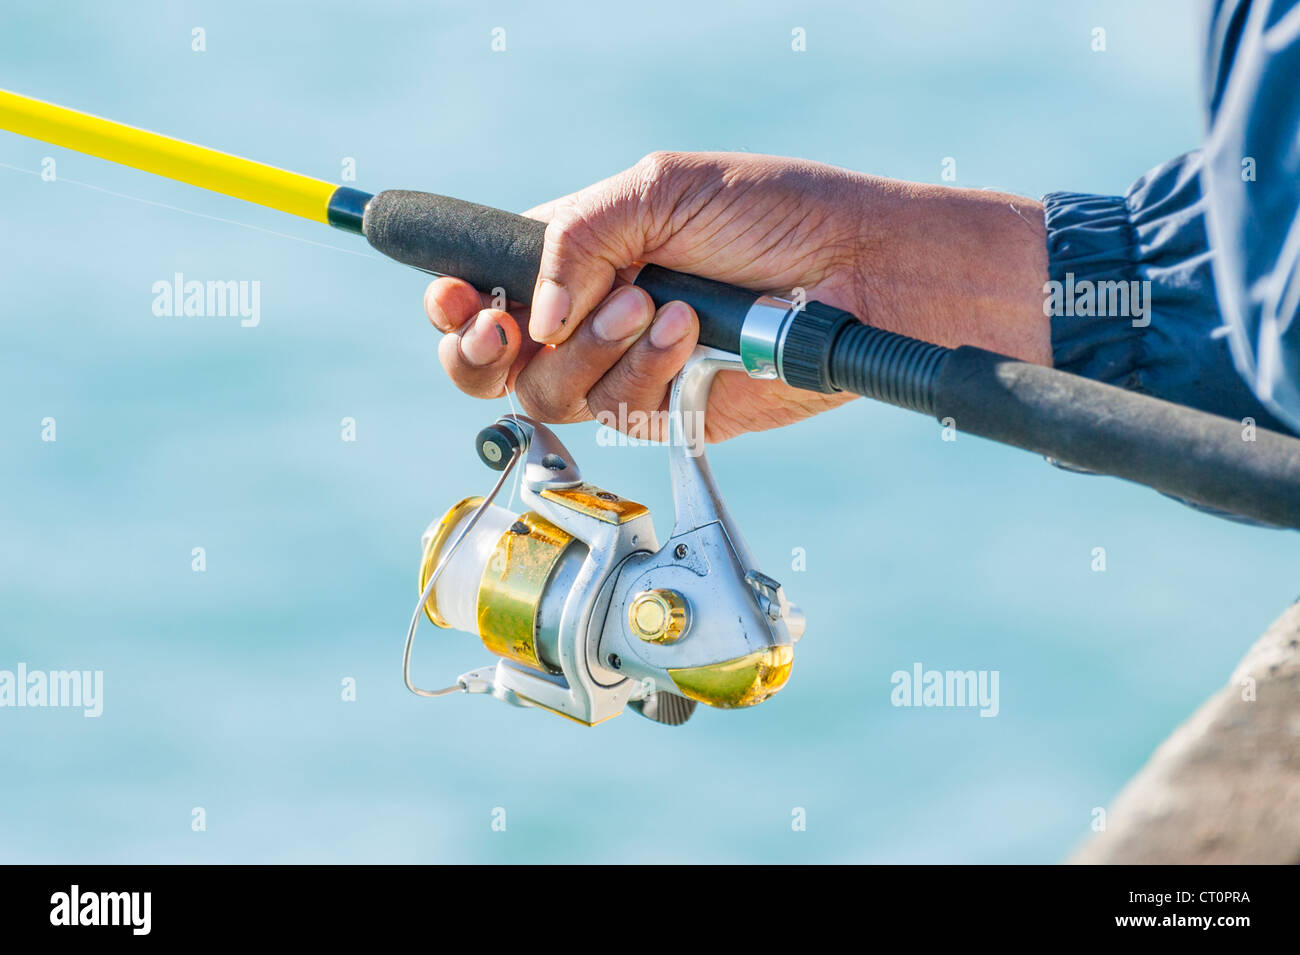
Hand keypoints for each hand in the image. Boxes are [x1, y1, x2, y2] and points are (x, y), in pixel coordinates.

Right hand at [425, 151, 1049, 442]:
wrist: (860, 273)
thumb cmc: (773, 214)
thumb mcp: (661, 189)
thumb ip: (577, 237)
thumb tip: (534, 313)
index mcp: (578, 250)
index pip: (488, 283)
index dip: (453, 302)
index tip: (455, 301)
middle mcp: (592, 314)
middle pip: (494, 360)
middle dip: (490, 347)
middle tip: (509, 327)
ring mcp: (627, 366)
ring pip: (551, 392)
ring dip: (596, 347)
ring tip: (659, 303)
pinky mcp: (668, 409)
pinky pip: (617, 414)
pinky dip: (645, 372)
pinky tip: (693, 334)